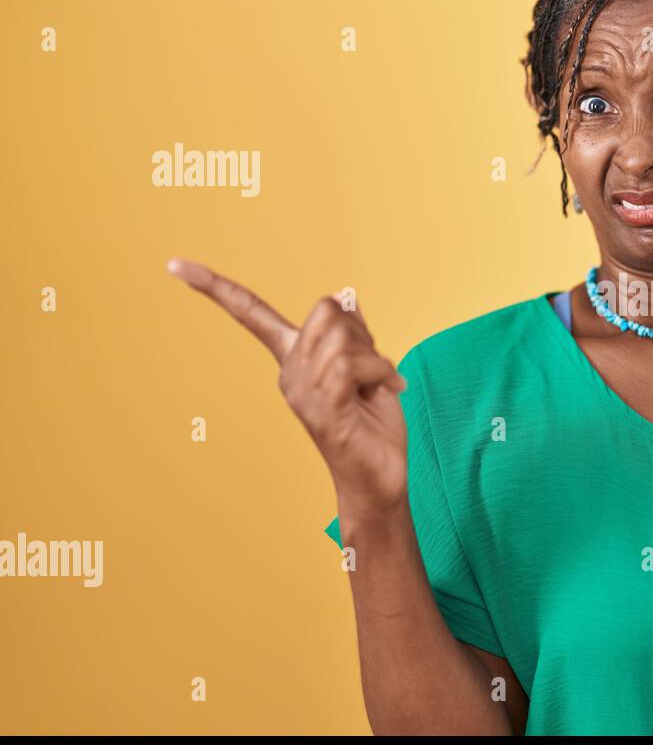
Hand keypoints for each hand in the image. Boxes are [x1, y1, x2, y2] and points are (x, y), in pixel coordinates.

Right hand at [166, 258, 408, 521]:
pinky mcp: (319, 411)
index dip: (215, 286)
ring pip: (343, 337)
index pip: (251, 314)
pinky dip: (381, 373)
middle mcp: (288, 374)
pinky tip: (387, 392)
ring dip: (377, 358)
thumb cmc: (373, 427)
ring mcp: (300, 393)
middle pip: (326, 309)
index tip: (173, 264)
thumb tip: (346, 296)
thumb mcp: (369, 369)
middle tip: (373, 369)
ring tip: (379, 387)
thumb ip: (355, 334)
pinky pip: (349, 366)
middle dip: (362, 331)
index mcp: (294, 359)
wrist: (379, 480)